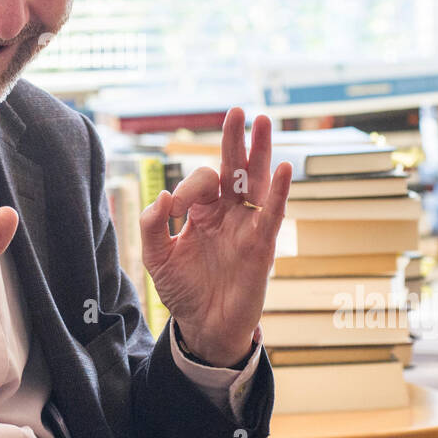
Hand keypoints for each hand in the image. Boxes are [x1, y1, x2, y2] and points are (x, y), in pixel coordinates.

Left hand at [140, 108, 291, 366]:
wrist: (204, 327)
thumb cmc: (182, 291)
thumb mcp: (156, 258)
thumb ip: (152, 226)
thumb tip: (161, 196)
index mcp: (203, 212)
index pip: (201, 183)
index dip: (186, 189)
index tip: (173, 210)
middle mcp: (228, 213)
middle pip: (235, 168)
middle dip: (235, 139)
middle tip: (238, 111)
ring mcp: (247, 226)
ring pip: (256, 182)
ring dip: (261, 152)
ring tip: (264, 121)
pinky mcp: (262, 245)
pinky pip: (272, 213)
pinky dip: (280, 190)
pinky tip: (284, 167)